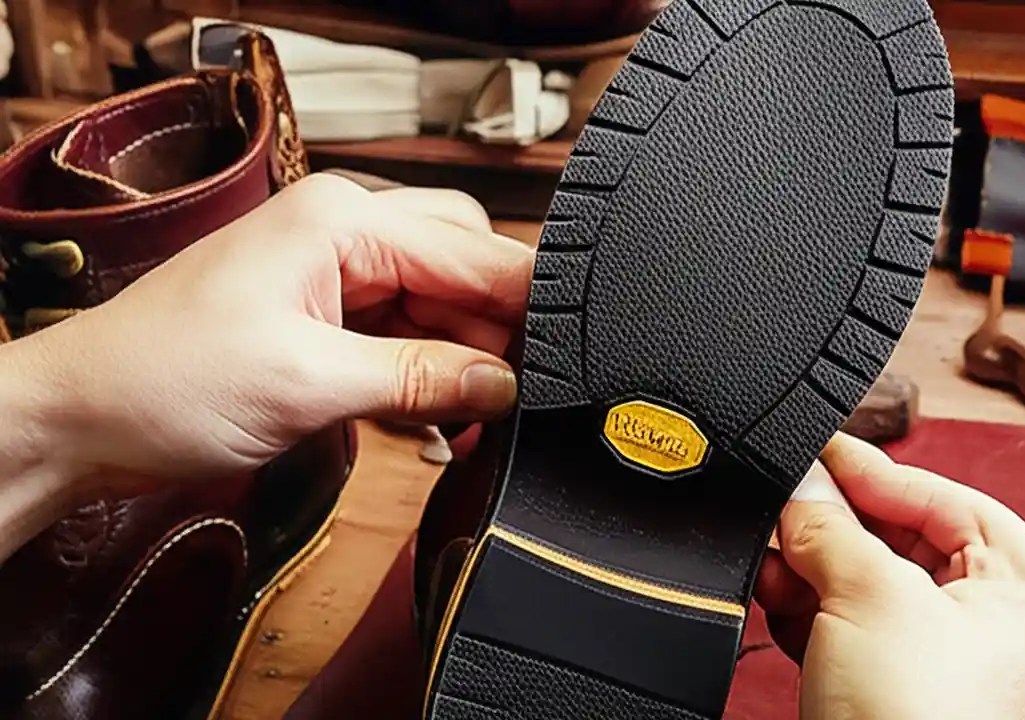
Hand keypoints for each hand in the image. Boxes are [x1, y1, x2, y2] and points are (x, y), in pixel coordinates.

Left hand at [4, 173, 533, 498]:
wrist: (82, 421)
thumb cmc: (163, 380)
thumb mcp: (307, 383)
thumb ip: (420, 377)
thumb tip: (504, 384)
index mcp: (342, 221)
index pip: (472, 249)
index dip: (526, 305)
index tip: (566, 358)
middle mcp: (345, 236)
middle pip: (465, 268)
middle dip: (496, 332)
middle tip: (517, 397)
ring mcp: (334, 278)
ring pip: (438, 307)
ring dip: (461, 362)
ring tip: (478, 420)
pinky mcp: (325, 321)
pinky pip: (404, 338)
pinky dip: (426, 377)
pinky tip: (440, 419)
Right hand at [755, 433, 1024, 719]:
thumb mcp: (874, 597)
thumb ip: (830, 528)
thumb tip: (800, 486)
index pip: (943, 495)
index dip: (874, 470)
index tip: (818, 450)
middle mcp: (990, 615)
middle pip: (898, 536)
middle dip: (833, 525)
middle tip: (784, 506)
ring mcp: (939, 656)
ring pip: (864, 580)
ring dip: (811, 567)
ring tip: (774, 559)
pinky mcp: (891, 686)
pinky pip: (846, 623)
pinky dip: (807, 608)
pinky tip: (775, 597)